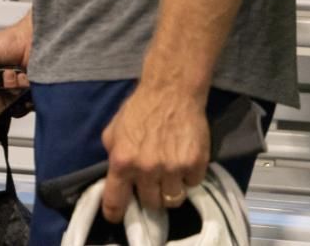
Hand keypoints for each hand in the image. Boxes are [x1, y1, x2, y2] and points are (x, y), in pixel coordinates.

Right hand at [0, 10, 31, 95]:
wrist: (34, 38)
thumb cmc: (10, 41)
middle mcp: (1, 85)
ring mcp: (16, 90)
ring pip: (8, 102)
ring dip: (9, 87)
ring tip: (11, 72)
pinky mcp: (30, 93)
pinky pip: (24, 101)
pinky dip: (22, 87)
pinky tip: (23, 75)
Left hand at [99, 82, 209, 221]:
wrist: (171, 92)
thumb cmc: (140, 109)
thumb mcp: (114, 130)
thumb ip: (113, 155)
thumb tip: (114, 176)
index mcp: (122, 161)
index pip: (116, 200)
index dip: (115, 212)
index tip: (117, 217)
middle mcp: (147, 169)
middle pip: (151, 204)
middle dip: (150, 195)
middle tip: (151, 183)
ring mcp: (173, 168)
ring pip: (173, 200)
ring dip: (170, 190)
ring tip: (169, 174)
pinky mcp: (196, 164)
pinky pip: (193, 185)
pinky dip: (189, 177)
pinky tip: (183, 161)